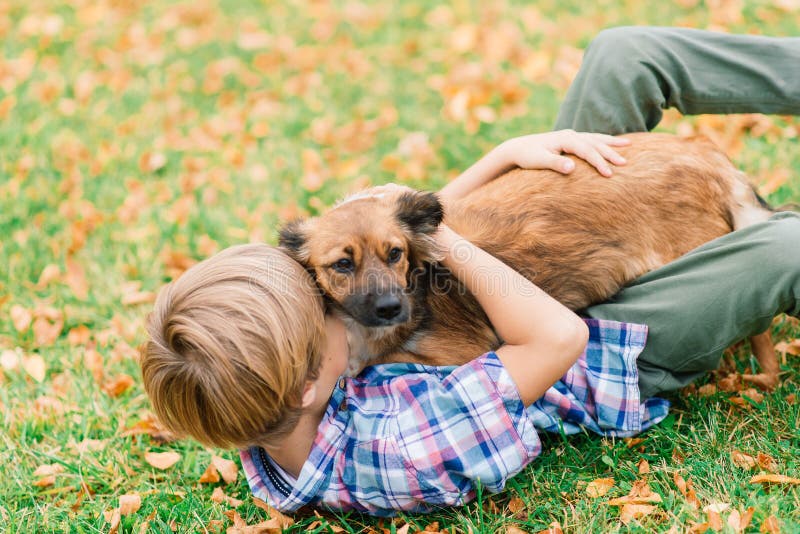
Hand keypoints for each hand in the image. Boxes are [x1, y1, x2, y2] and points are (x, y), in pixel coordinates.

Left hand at [497, 129, 630, 176]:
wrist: (519, 148)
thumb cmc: (528, 156)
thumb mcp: (539, 161)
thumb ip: (555, 164)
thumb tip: (572, 168)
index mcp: (565, 139)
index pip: (587, 150)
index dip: (598, 162)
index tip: (609, 174)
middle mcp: (571, 135)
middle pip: (595, 143)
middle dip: (610, 153)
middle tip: (624, 164)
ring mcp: (572, 136)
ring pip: (596, 138)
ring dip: (612, 143)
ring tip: (629, 145)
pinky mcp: (571, 140)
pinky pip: (591, 139)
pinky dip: (604, 140)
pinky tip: (613, 142)